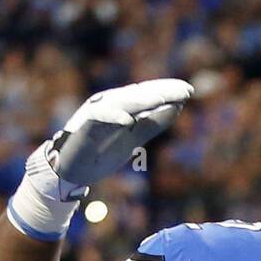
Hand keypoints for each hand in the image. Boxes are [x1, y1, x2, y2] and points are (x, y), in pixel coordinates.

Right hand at [8, 79, 192, 238]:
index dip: (167, 91)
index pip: (147, 95)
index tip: (189, 90)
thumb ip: (153, 122)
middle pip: (138, 95)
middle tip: (184, 90)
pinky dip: (111, 118)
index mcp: (120, 105)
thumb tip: (178, 106)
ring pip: (120, 103)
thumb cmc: (101, 151)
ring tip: (163, 98)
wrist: (71, 170)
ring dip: (141, 100)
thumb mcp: (134, 136)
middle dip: (161, 91)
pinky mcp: (82, 129)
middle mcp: (108, 104)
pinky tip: (127, 119)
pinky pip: (97, 121)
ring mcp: (95, 115)